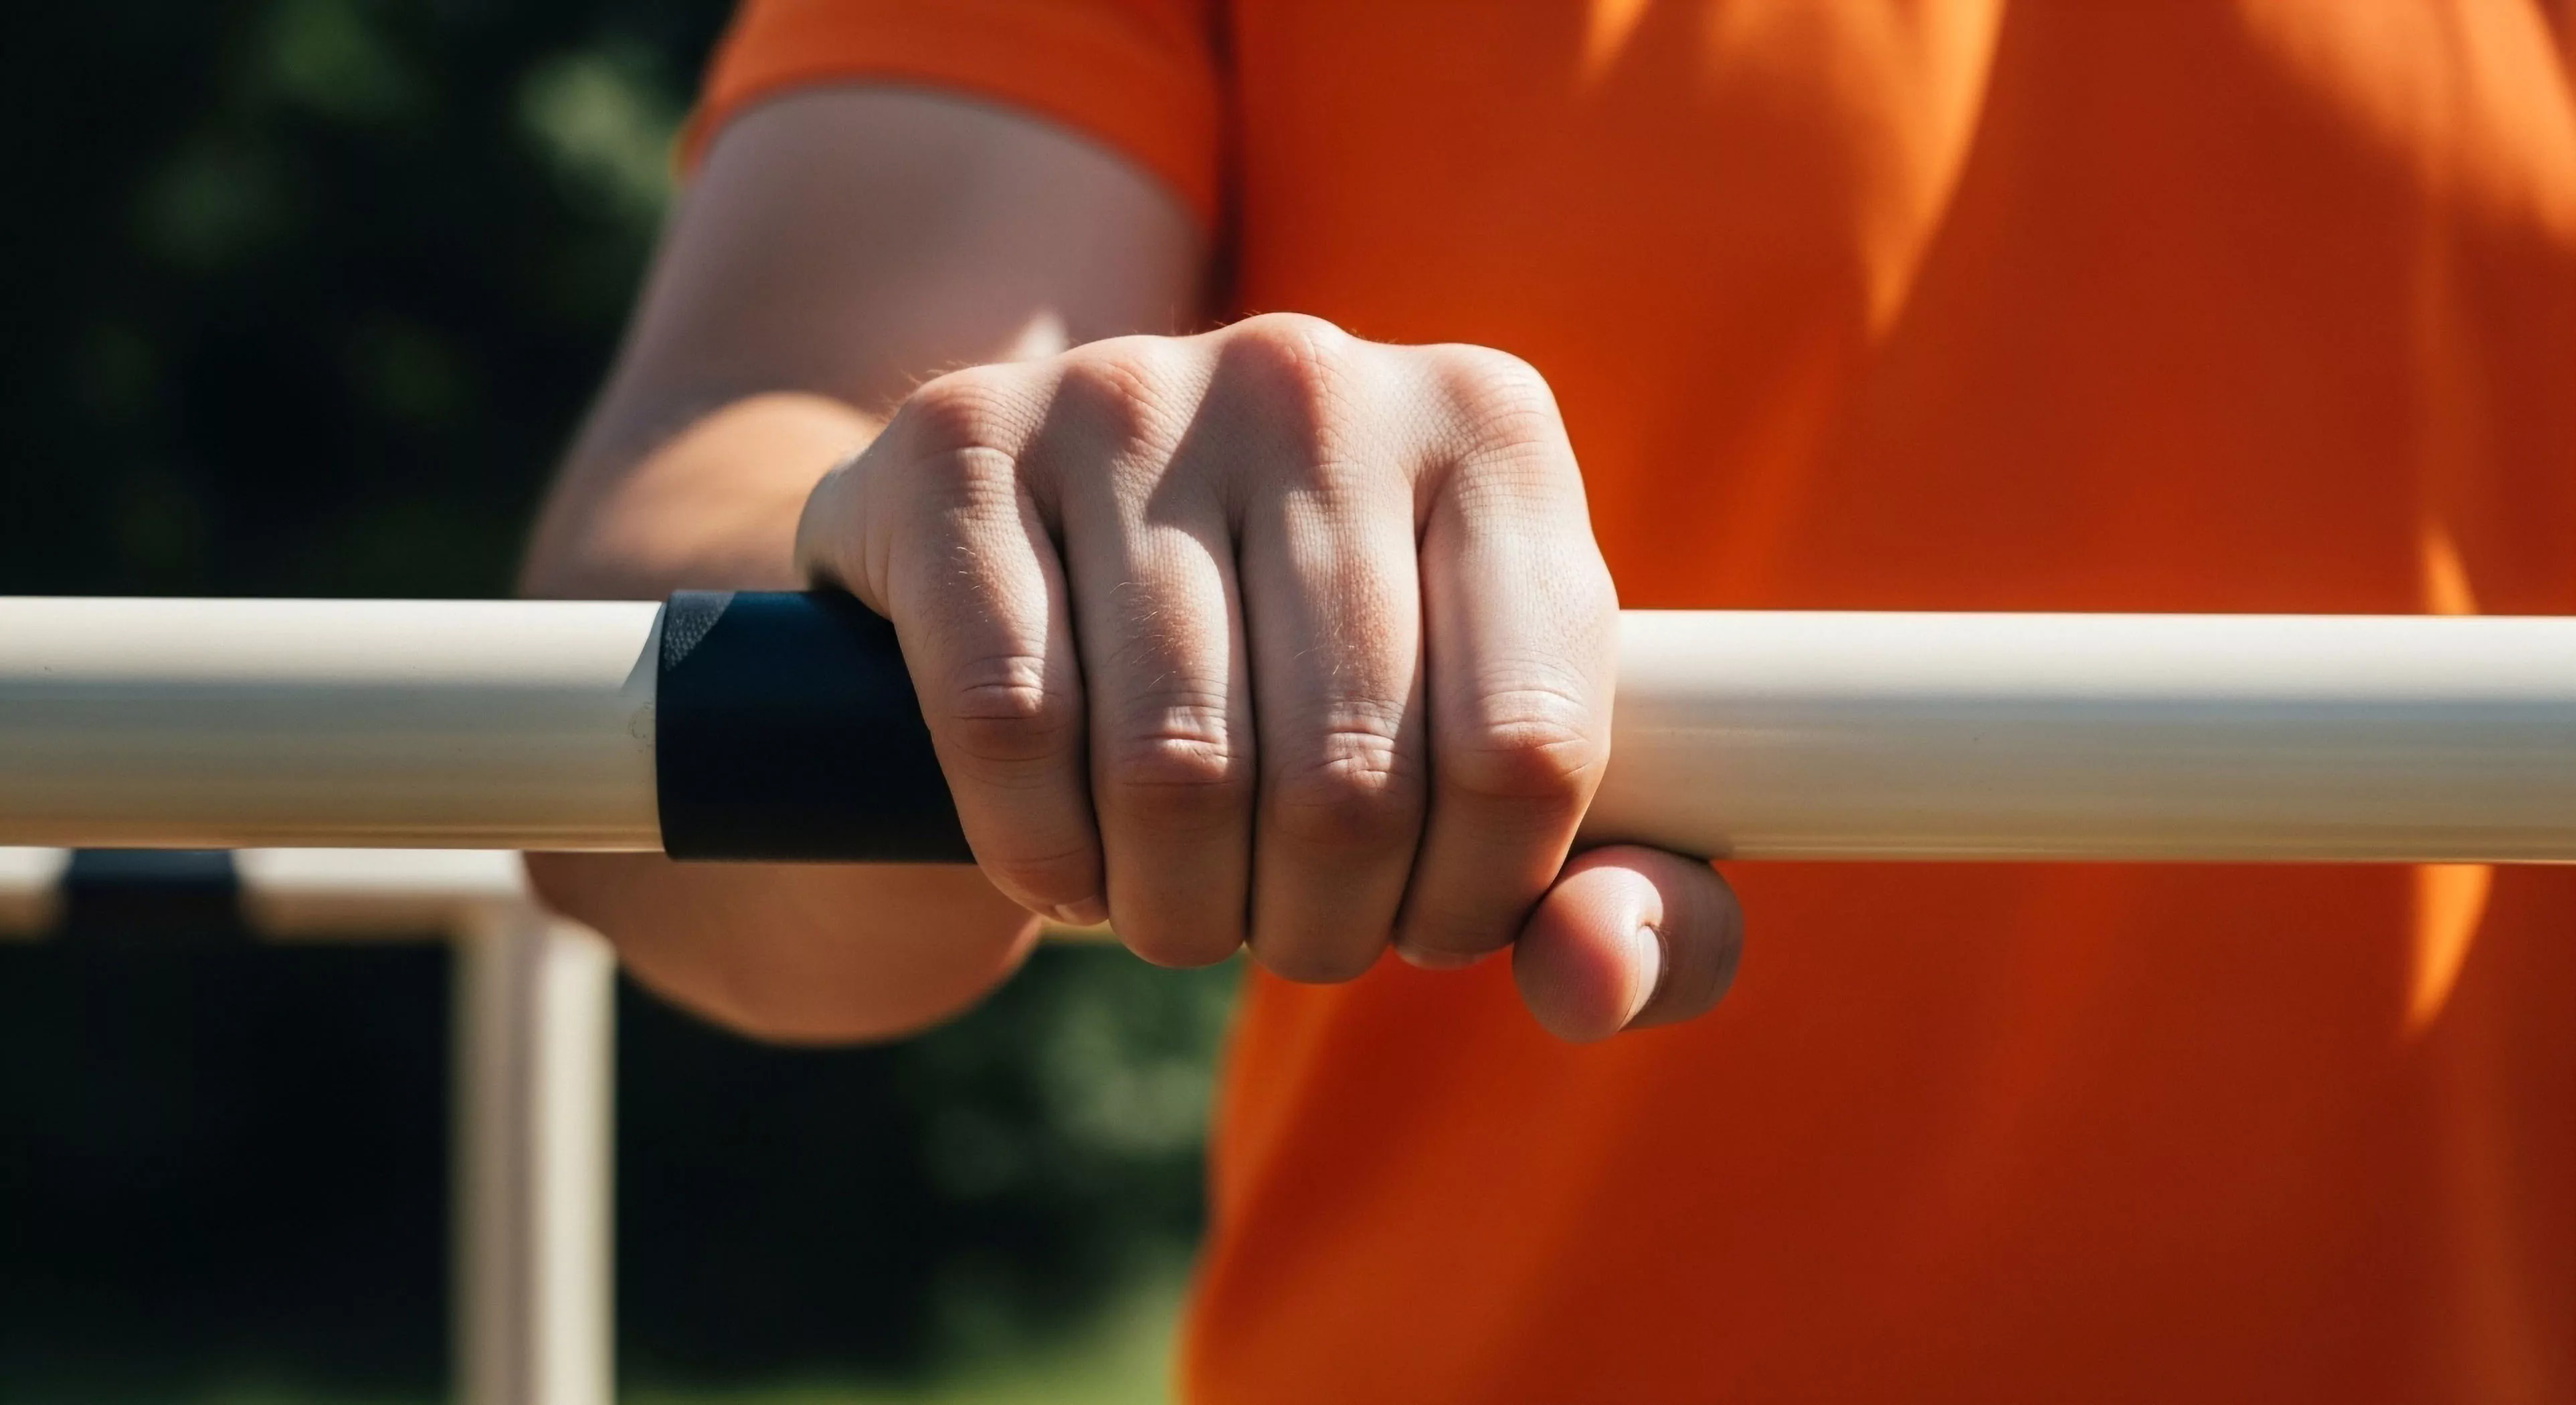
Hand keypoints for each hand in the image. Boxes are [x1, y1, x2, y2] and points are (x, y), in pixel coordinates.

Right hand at [794, 313, 1738, 1038]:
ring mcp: (1127, 391)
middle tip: (1288, 929)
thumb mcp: (1500, 801)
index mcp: (1490, 428)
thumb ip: (1632, 912)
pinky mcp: (958, 442)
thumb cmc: (1314, 701)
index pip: (1523, 748)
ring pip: (1175, 766)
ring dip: (1177, 910)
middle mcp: (1317, 377)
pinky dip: (1042, 852)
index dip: (1475, 898)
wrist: (1049, 578)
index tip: (1426, 919)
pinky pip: (1010, 723)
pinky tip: (1066, 860)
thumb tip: (1595, 975)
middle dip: (1319, 926)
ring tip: (1178, 902)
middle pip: (1348, 780)